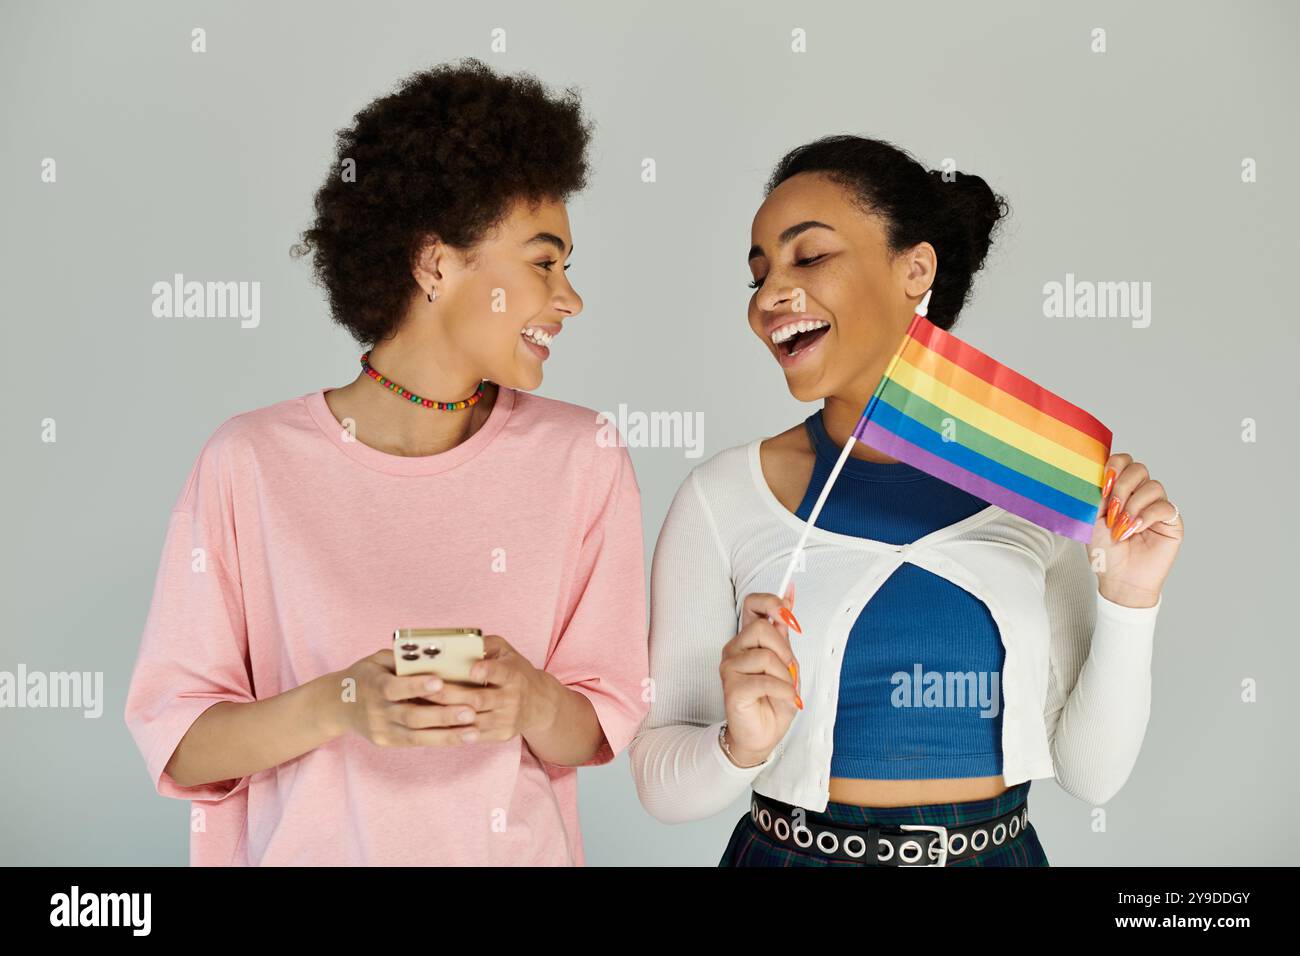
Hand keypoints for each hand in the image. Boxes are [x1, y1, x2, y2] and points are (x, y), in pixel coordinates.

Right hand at [332, 650, 479, 747]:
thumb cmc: (367, 675)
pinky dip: (441, 740)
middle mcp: (377, 711)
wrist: (338, 704)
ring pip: (417, 735)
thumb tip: (436, 653)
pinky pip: (417, 743)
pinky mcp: (388, 742)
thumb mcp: (378, 660)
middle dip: (442, 715)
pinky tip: (463, 737)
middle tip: (470, 711)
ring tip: (474, 731)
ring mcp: (382, 730)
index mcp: (373, 685)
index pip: (394, 688)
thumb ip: (402, 659)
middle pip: (411, 716)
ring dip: (448, 734)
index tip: (439, 682)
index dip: (416, 686)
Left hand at [420, 634, 554, 742]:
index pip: (500, 672)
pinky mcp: (501, 734)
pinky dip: (453, 730)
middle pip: (477, 699)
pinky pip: (473, 735)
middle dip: (450, 694)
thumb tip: (460, 640)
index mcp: (514, 675)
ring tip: (422, 707)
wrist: (539, 704)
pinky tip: (434, 724)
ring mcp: (507, 719)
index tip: (471, 669)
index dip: (486, 670)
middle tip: (427, 688)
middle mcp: (512, 698)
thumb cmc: (516, 672)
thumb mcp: (508, 652)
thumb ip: (487, 644)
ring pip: (472, 720)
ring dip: (446, 714)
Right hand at [719, 590, 800, 767]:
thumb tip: (789, 594)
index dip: (770, 602)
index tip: (788, 612)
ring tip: (785, 690)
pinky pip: (765, 680)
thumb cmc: (773, 700)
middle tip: (789, 669)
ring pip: (766, 656)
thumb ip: (784, 632)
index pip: (751, 604)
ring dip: (785, 676)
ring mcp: (730, 667)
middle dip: (784, 649)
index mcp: (749, 639)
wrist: (763, 735)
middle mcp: (735, 649)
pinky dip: (783, 691)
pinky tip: (785, 699)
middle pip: (761, 628)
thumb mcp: (787, 663)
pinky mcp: (732, 688)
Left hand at [1091, 453, 1183, 606]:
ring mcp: (1156, 507)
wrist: (1119, 578)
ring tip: (1120, 526)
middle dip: (1122, 486)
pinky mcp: (1171, 522)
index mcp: (1119, 490)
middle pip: (1139, 468)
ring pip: (1153, 486)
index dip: (1115, 465)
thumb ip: (1098, 494)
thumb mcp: (1092, 519)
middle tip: (1111, 509)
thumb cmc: (1104, 551)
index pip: (1123, 461)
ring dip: (1133, 505)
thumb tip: (1101, 473)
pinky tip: (1134, 529)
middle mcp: (1139, 494)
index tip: (1104, 484)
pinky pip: (1164, 507)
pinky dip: (1146, 516)